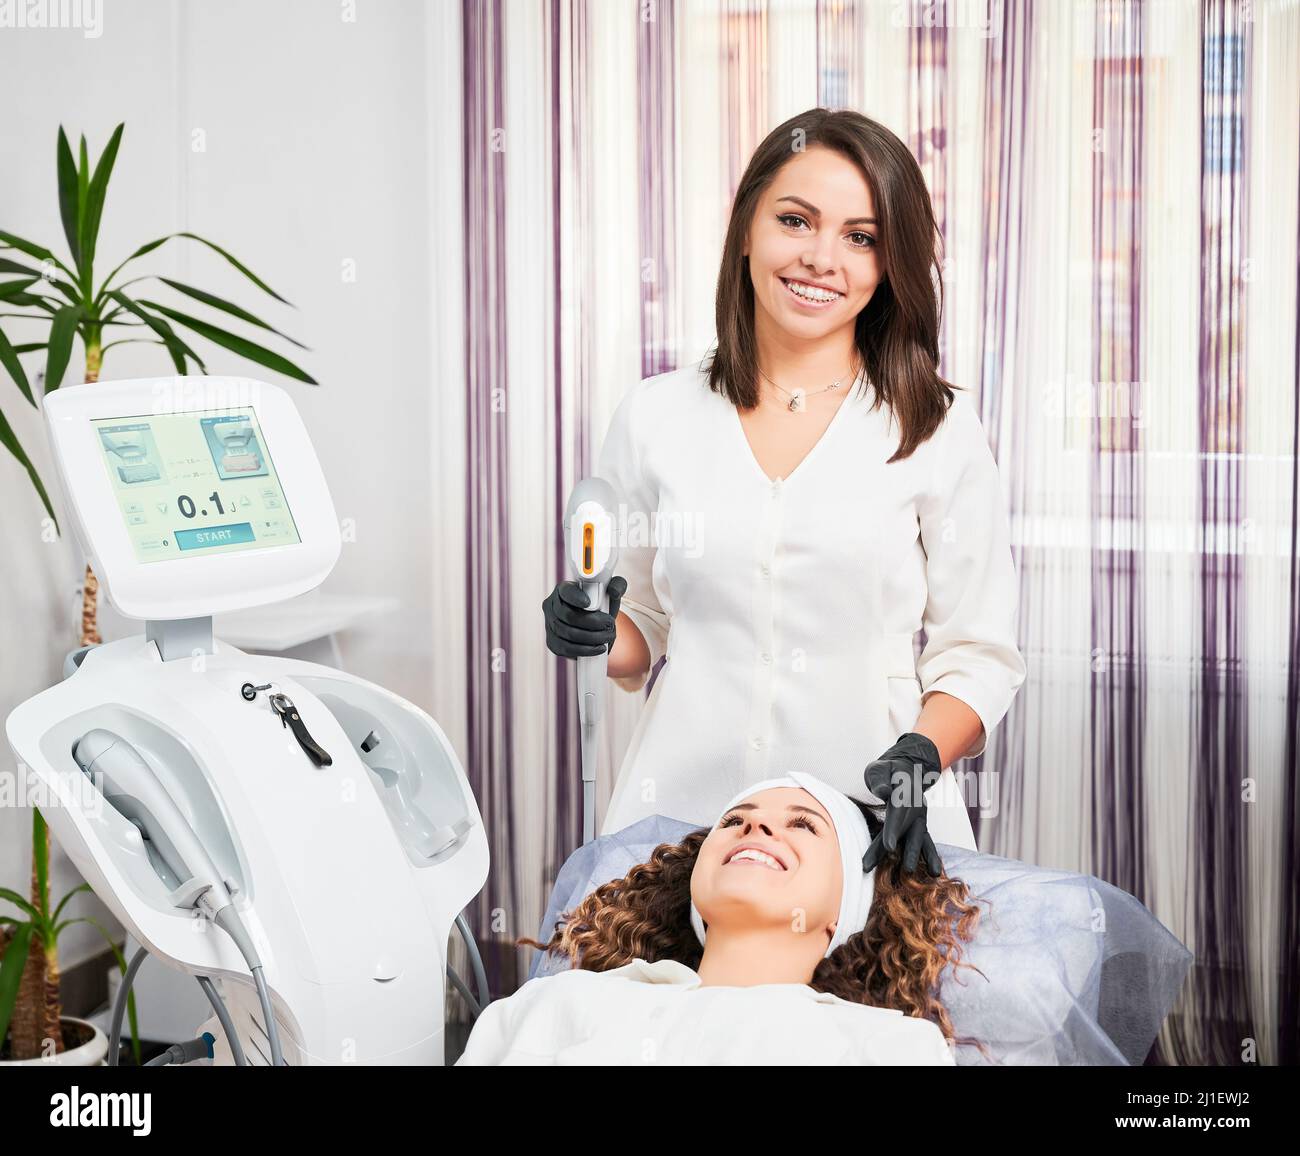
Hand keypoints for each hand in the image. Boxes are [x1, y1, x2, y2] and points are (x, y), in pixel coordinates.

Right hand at [542, 575, 626, 657]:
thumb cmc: (601, 605)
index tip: (589, 603)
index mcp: (564, 589)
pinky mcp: (553, 642)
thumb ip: (617, 585)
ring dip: (591, 637)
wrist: (596, 625)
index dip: (576, 598)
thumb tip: (613, 591)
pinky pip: (565, 648)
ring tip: (607, 636)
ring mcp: (550, 625)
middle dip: (592, 623)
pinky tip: (598, 648)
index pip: (566, 592)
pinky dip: (584, 650)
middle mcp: (552, 606)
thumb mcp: (610, 593)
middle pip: (568, 615)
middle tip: (609, 625)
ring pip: (567, 633)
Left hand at [861, 732, 944, 876]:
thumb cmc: (887, 771)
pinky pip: (925, 841)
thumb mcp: (879, 768)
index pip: (898, 812)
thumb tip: (883, 791)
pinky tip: (935, 871)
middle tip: (907, 870)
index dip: (894, 829)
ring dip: (925, 856)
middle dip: (909, 851)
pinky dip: (931, 856)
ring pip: (922, 837)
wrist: (905, 768)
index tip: (889, 847)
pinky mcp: (920, 825)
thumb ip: (880, 779)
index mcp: (903, 793)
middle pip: (910, 830)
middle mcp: (916, 807)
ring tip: (934, 873)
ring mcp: (920, 817)